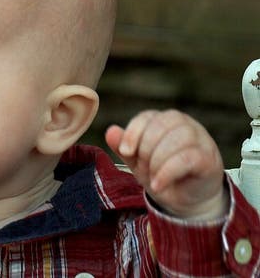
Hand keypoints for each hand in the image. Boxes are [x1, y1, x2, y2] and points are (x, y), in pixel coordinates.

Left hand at [105, 109, 226, 219]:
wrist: (189, 202)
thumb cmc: (163, 175)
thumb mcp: (140, 162)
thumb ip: (125, 147)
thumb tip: (110, 132)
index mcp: (165, 120)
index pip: (147, 117)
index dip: (134, 132)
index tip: (126, 151)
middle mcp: (184, 124)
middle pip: (162, 125)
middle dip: (146, 149)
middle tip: (143, 169)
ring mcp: (200, 139)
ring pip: (178, 137)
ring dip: (158, 160)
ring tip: (152, 179)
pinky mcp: (209, 158)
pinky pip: (188, 158)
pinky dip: (168, 171)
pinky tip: (159, 184)